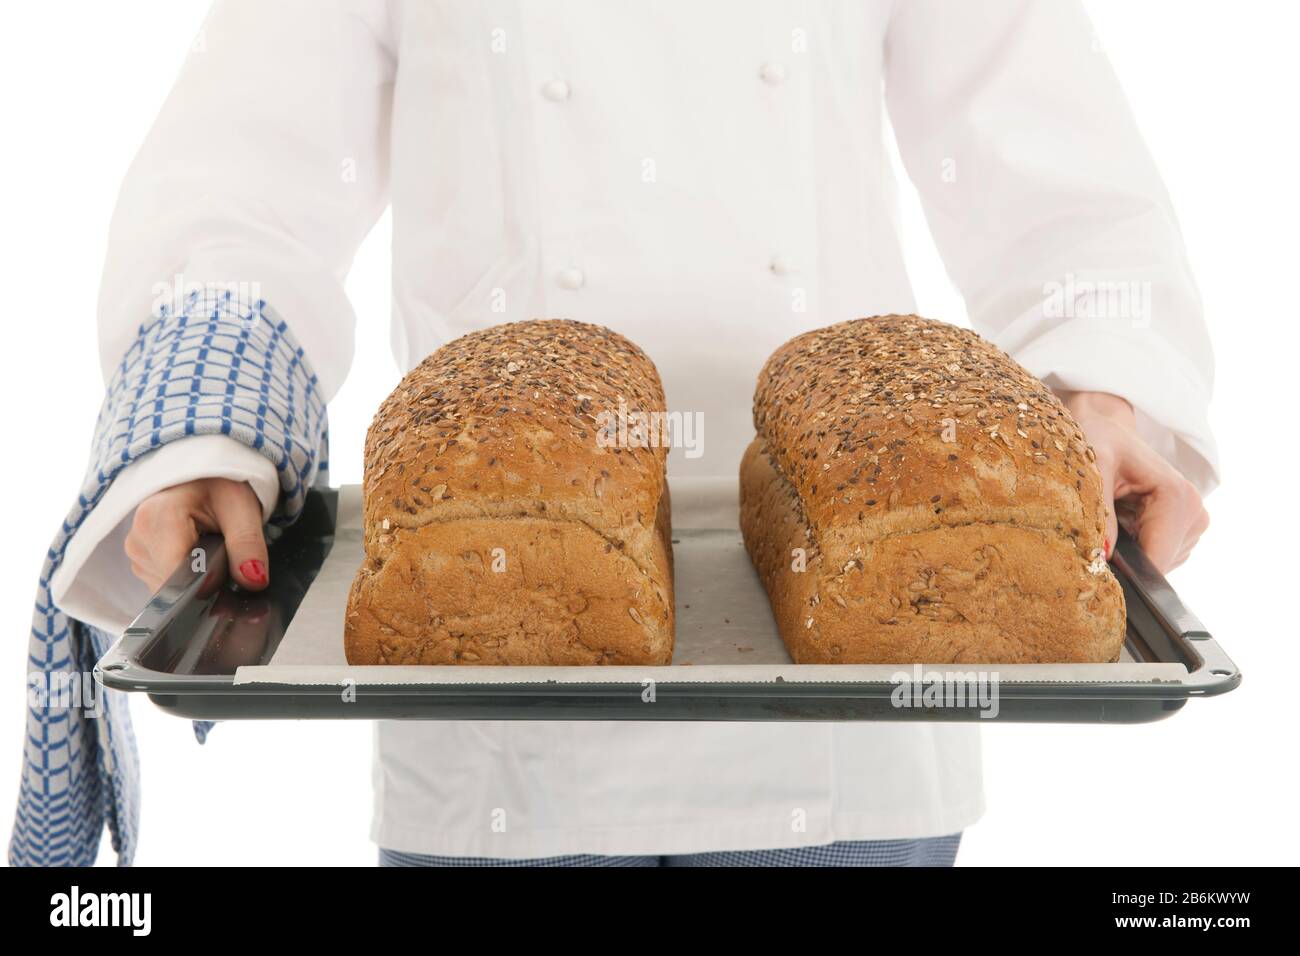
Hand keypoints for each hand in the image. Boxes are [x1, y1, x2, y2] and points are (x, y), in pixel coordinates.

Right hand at [125, 478, 268, 591]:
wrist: (200, 477)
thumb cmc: (218, 485)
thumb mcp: (242, 507)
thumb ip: (247, 544)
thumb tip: (253, 581)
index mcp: (157, 518)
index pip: (177, 577)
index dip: (209, 585)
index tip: (232, 578)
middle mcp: (138, 538)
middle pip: (175, 586)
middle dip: (208, 583)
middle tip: (229, 558)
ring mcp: (136, 551)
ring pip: (171, 589)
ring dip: (198, 581)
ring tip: (213, 552)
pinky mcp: (140, 561)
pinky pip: (166, 585)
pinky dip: (188, 579)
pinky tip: (200, 558)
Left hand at [1063, 391, 1208, 573]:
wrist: (1108, 427)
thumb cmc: (1099, 439)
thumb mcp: (1093, 467)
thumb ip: (1099, 511)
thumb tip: (1101, 556)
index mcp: (1178, 498)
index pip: (1157, 560)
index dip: (1126, 574)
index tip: (1095, 573)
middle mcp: (1194, 513)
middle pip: (1158, 565)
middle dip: (1125, 561)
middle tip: (1094, 535)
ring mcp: (1193, 523)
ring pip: (1157, 563)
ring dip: (1129, 551)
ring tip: (1110, 519)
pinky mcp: (1184, 529)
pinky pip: (1156, 555)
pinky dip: (1134, 547)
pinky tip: (1122, 522)